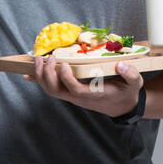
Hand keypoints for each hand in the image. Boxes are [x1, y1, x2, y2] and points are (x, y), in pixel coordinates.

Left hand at [23, 55, 144, 114]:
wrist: (122, 106)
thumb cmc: (127, 92)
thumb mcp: (135, 83)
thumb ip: (130, 73)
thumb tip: (120, 64)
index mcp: (94, 95)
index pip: (75, 90)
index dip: (66, 78)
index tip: (64, 63)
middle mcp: (79, 97)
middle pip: (56, 91)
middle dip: (48, 75)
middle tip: (47, 58)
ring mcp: (72, 96)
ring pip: (51, 90)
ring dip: (41, 76)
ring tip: (37, 59)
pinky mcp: (69, 93)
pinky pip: (51, 88)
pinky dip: (39, 81)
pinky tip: (28, 73)